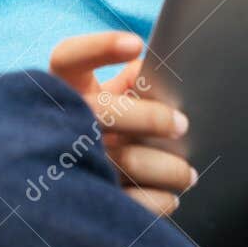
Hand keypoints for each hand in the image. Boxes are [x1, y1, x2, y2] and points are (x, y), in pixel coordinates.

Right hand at [49, 30, 195, 216]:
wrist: (59, 181)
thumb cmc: (97, 127)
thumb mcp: (103, 97)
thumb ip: (130, 80)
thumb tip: (158, 72)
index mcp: (63, 87)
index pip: (69, 57)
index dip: (101, 48)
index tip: (136, 44)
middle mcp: (60, 122)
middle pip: (105, 112)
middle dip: (151, 117)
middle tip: (182, 124)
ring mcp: (67, 164)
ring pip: (125, 161)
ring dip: (167, 168)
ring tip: (188, 174)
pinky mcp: (83, 201)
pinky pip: (128, 202)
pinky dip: (157, 201)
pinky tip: (170, 197)